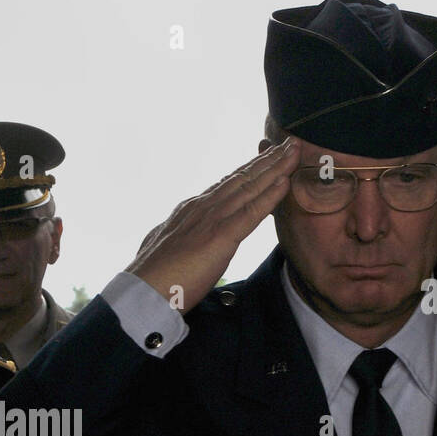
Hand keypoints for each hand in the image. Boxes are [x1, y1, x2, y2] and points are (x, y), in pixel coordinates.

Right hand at [126, 138, 298, 313]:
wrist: (142, 290)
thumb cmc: (153, 276)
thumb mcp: (165, 246)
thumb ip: (178, 236)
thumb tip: (179, 237)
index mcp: (191, 210)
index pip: (226, 185)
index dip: (248, 170)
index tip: (266, 158)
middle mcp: (203, 207)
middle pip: (242, 178)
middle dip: (267, 160)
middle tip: (289, 145)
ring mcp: (212, 219)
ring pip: (250, 187)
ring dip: (275, 168)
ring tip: (294, 152)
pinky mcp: (221, 236)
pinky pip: (252, 212)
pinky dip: (270, 195)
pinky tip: (285, 181)